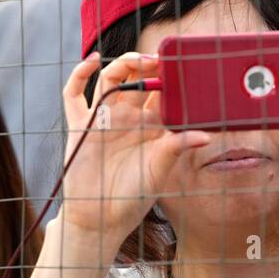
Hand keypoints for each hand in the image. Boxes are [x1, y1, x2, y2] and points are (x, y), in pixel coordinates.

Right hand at [58, 52, 209, 244]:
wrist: (101, 218)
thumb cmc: (133, 197)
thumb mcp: (159, 171)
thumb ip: (176, 149)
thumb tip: (204, 135)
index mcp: (150, 126)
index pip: (161, 93)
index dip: (169, 78)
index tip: (180, 66)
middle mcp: (127, 117)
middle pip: (136, 79)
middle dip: (147, 66)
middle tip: (159, 59)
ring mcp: (103, 118)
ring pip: (110, 79)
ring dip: (123, 64)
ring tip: (138, 60)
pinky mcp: (80, 124)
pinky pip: (74, 94)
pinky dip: (79, 74)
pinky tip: (91, 61)